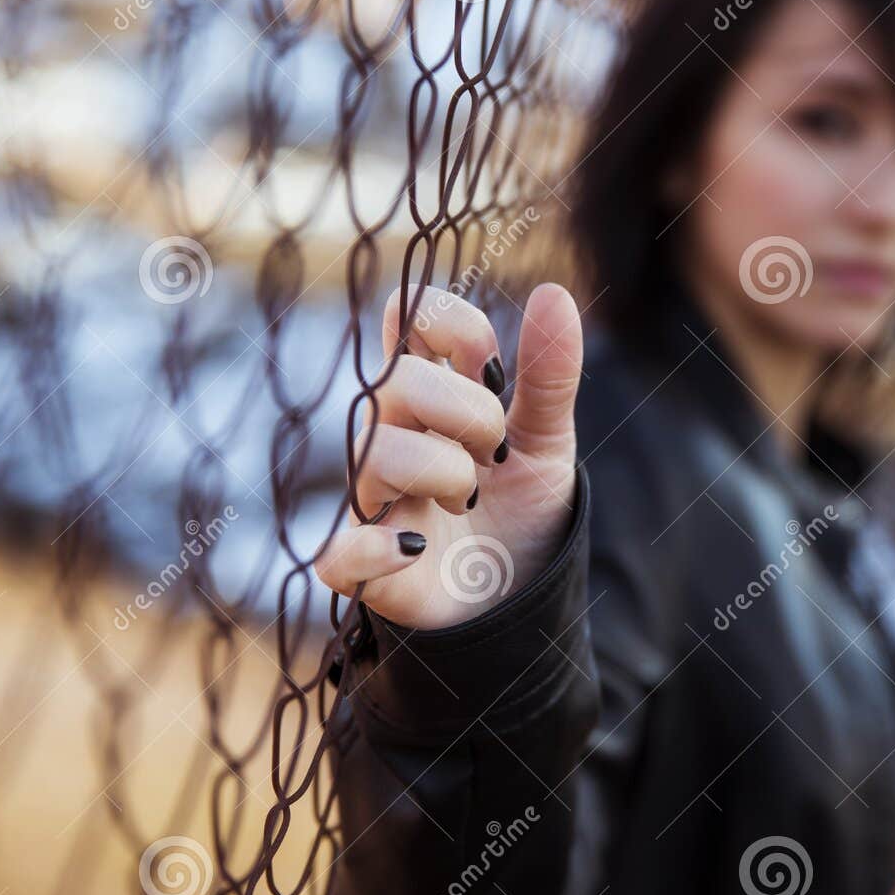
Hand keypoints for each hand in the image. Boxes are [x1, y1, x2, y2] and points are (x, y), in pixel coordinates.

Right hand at [314, 282, 582, 629]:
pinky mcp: (363, 566)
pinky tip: (415, 548)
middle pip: (397, 381)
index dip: (456, 328)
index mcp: (429, 397)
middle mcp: (390, 436)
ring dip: (443, 472)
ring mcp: (372, 499)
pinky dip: (375, 550)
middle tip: (496, 455)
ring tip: (469, 498)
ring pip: (374, 453)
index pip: (408, 316)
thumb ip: (549, 376)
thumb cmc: (521, 514)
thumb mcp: (548, 443)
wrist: (523, 602)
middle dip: (470, 414)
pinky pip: (338, 552)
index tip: (495, 372)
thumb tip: (555, 292)